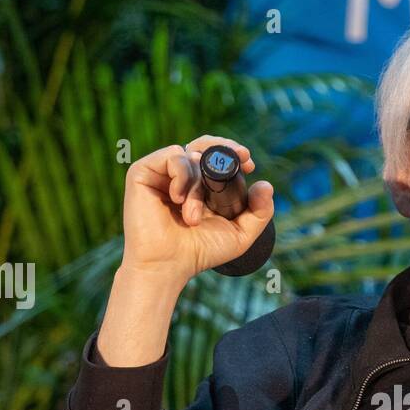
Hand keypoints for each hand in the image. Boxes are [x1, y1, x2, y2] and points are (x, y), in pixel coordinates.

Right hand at [119, 134, 274, 294]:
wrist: (167, 265)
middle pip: (203, 145)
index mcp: (200, 186)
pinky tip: (178, 199)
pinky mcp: (143, 172)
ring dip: (198, 186)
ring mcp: (161, 173)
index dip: (232, 152)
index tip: (249, 163)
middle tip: (239, 157)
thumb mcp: (239, 234)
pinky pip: (172, 156)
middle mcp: (181, 176)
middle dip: (222, 148)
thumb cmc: (200, 252)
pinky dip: (182, 175)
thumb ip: (259, 213)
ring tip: (192, 217)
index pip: (216, 157)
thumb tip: (267, 184)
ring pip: (190, 156)